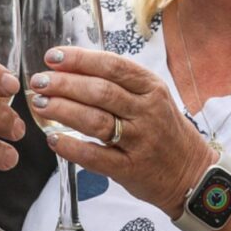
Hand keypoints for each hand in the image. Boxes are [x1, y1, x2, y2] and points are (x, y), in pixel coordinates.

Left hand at [29, 47, 215, 217]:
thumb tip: (74, 68)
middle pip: (100, 92)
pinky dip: (71, 147)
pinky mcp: (131, 168)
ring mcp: (140, 141)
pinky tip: (53, 139)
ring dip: (63, 110)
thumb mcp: (153, 98)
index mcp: (152, 88)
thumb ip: (121, 84)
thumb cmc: (164, 131)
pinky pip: (95, 157)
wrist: (191, 173)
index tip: (54, 57)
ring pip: (96, 121)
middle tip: (39, 82)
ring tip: (39, 104)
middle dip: (64, 84)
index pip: (113, 66)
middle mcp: (147, 112)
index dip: (80, 60)